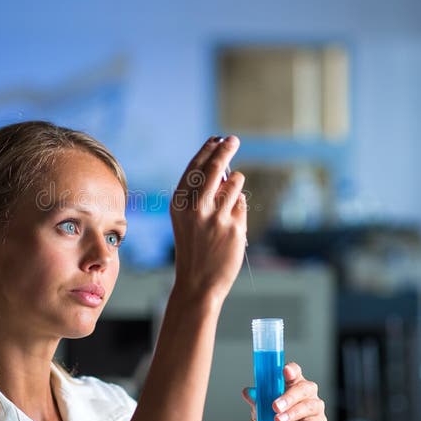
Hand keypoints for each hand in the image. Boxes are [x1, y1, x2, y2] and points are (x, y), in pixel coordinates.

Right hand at [170, 136, 246, 302]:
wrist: (197, 281)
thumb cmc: (192, 246)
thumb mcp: (185, 218)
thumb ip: (199, 193)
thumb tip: (221, 168)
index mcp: (179, 202)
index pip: (195, 167)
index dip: (208, 150)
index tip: (218, 139)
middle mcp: (195, 207)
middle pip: (215, 167)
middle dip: (226, 148)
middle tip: (233, 139)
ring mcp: (216, 216)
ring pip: (233, 183)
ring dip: (234, 183)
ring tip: (227, 200)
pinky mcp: (234, 227)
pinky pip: (241, 203)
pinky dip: (238, 207)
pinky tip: (229, 223)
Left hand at [242, 363, 326, 420]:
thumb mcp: (258, 413)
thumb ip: (256, 402)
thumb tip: (248, 392)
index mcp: (291, 384)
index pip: (294, 371)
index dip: (291, 370)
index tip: (284, 371)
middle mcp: (306, 394)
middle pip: (303, 388)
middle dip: (289, 396)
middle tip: (275, 406)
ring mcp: (314, 409)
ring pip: (308, 406)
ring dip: (292, 413)